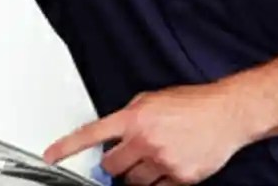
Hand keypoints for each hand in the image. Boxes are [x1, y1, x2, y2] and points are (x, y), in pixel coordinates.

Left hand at [43, 83, 255, 184]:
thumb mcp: (152, 100)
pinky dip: (158, 182)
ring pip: (132, 181)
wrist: (226, 114)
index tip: (51, 156)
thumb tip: (112, 133)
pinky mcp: (179, 177)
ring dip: (136, 174)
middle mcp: (145, 139)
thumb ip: (129, 116)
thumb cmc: (192, 104)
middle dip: (114, 165)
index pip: (91, 134)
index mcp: (134, 117)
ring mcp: (162, 160)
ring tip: (154, 157)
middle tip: (127, 156)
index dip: (67, 148)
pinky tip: (169, 165)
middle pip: (111, 167)